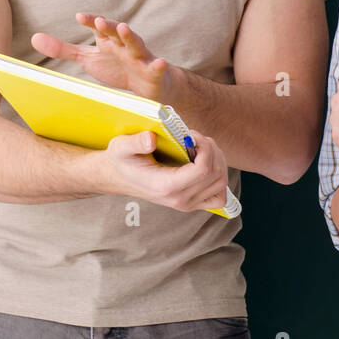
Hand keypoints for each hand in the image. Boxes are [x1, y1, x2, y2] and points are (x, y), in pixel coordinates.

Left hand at [32, 13, 175, 101]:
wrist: (148, 84)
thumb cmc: (117, 67)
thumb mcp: (88, 58)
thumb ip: (63, 49)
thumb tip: (34, 38)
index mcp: (108, 41)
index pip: (99, 28)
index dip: (91, 22)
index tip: (80, 16)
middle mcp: (124, 45)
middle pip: (117, 33)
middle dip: (110, 26)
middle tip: (101, 21)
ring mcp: (140, 57)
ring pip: (136, 45)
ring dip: (131, 37)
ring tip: (126, 29)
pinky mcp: (153, 72)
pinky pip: (157, 68)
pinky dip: (159, 66)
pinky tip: (160, 63)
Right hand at [97, 130, 227, 213]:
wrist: (118, 178)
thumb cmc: (121, 160)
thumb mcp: (121, 146)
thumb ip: (135, 142)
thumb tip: (151, 139)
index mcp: (165, 186)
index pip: (203, 170)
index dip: (205, 148)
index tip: (191, 134)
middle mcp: (179, 200)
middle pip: (216, 175)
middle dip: (211, 150)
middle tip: (195, 137)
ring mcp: (187, 204)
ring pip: (221, 184)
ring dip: (218, 160)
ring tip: (201, 147)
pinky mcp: (192, 203)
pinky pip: (219, 196)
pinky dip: (219, 179)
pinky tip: (206, 163)